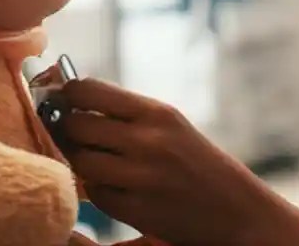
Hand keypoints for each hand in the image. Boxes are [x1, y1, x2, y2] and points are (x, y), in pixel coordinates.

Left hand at [58, 78, 298, 245]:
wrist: (236, 209)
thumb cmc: (198, 163)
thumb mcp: (171, 126)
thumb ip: (127, 114)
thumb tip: (70, 100)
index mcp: (157, 112)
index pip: (87, 89)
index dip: (66, 94)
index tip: (62, 101)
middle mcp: (148, 140)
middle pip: (76, 125)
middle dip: (68, 130)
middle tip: (74, 135)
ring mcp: (141, 176)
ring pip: (80, 161)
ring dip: (80, 162)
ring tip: (96, 161)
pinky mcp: (135, 209)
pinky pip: (95, 193)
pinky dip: (98, 190)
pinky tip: (117, 186)